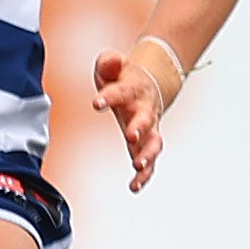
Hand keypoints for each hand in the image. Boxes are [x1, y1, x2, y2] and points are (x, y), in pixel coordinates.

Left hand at [92, 39, 183, 191]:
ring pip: (153, 143)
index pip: (120, 92)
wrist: (150, 86)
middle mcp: (145, 110)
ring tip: (138, 167)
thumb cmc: (125, 79)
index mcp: (133, 90)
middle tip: (131, 135)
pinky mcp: (146, 144)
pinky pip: (150, 161)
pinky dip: (145, 175)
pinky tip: (135, 187)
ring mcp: (149, 128)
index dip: (109, 96)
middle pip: (146, 119)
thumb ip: (109, 62)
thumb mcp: (114, 65)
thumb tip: (110, 61)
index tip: (96, 103)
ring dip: (147, 155)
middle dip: (140, 127)